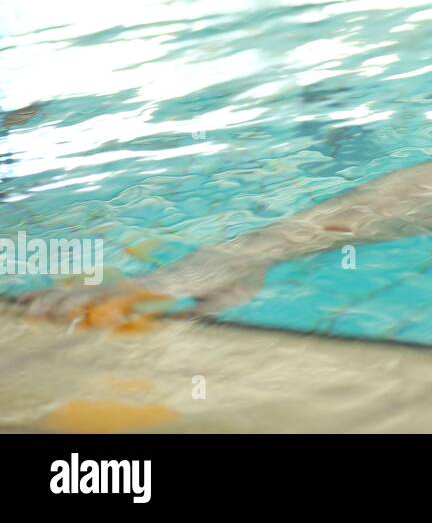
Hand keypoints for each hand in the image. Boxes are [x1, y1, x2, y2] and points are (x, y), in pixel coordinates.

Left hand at [18, 246, 270, 327]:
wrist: (262, 249)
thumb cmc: (246, 271)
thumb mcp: (219, 299)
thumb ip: (194, 311)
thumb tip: (169, 323)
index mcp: (162, 285)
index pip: (113, 295)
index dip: (82, 300)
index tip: (55, 306)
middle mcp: (156, 281)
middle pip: (100, 292)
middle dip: (63, 300)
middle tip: (28, 307)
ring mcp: (162, 279)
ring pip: (108, 292)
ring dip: (73, 301)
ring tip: (40, 310)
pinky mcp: (172, 280)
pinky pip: (134, 293)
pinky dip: (109, 300)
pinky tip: (87, 309)